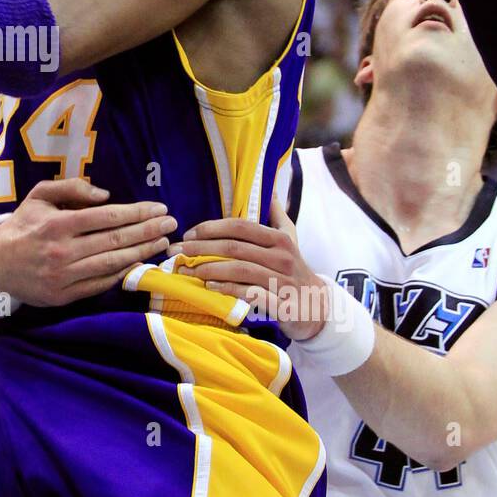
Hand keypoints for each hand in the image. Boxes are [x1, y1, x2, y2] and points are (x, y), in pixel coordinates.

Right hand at [0, 178, 175, 306]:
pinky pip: (101, 283)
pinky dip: (123, 273)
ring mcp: (64, 277)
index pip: (106, 217)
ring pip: (112, 263)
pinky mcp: (65, 296)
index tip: (159, 208)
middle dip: (148, 231)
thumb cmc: (23, 225)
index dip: (137, 212)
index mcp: (57, 224)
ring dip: (142, 252)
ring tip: (163, 242)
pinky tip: (141, 262)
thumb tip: (106, 195)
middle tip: (171, 223)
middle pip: (115, 240)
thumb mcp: (39, 196)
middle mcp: (62, 251)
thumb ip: (71, 187)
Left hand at [175, 197, 328, 340]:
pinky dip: (227, 289)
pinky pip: (250, 294)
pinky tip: (209, 287)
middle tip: (178, 251)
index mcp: (280, 240)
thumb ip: (277, 214)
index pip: (241, 227)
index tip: (189, 233)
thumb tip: (269, 189)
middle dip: (202, 248)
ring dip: (210, 268)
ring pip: (240, 270)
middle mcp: (282, 258)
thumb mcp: (291, 238)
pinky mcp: (280, 305)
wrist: (319, 308)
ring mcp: (282, 282)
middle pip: (235, 248)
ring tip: (189, 270)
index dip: (212, 228)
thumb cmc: (296, 269)